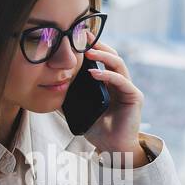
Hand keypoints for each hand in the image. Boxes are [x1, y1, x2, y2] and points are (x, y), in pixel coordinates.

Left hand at [80, 41, 143, 160]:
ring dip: (103, 56)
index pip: (102, 59)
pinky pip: (121, 81)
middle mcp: (120, 82)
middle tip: (84, 36)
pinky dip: (108, 75)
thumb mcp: (79, 110)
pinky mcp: (134, 97)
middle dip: (98, 45)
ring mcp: (128, 88)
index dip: (92, 47)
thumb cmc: (98, 130)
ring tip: (87, 52)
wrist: (113, 149)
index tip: (77, 37)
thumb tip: (49, 87)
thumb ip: (69, 98)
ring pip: (118, 64)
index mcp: (108, 83)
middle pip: (112, 56)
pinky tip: (94, 73)